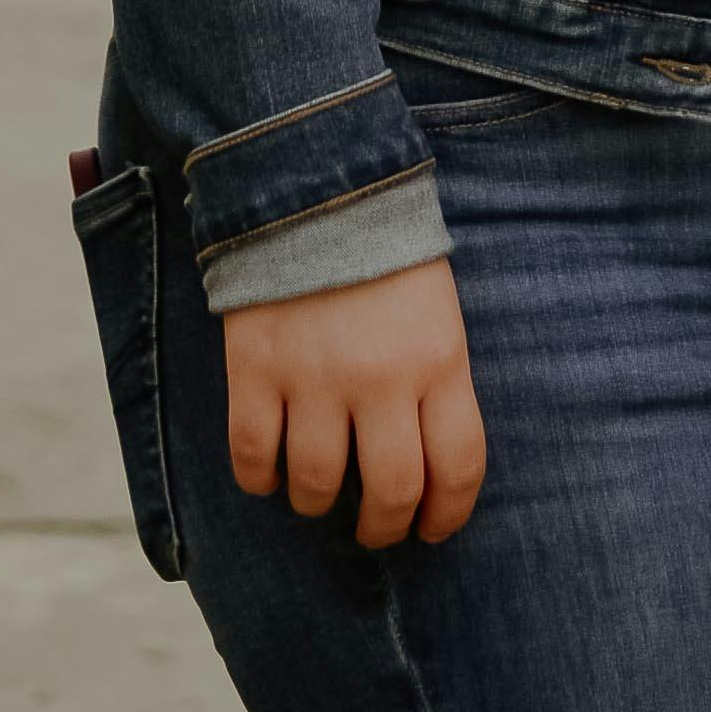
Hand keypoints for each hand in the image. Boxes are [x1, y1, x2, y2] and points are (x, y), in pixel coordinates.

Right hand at [222, 257, 486, 548]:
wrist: (313, 183)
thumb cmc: (386, 258)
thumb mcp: (437, 313)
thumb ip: (437, 385)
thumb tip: (430, 474)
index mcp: (439, 358)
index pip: (459, 467)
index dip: (447, 515)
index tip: (432, 528)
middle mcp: (380, 375)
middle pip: (391, 492)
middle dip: (383, 526)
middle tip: (375, 526)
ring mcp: (313, 373)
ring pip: (316, 485)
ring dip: (316, 503)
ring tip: (317, 491)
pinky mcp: (255, 365)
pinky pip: (251, 456)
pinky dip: (260, 478)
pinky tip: (269, 471)